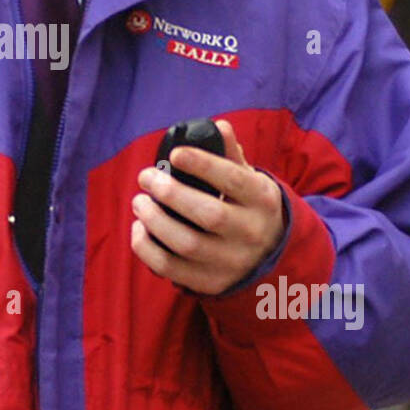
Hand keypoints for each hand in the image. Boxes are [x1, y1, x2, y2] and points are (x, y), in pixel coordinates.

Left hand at [129, 119, 285, 294]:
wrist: (270, 253)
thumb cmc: (249, 206)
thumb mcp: (250, 179)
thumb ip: (231, 155)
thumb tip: (218, 127)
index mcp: (262, 200)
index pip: (233, 180)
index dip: (202, 165)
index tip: (176, 154)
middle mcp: (251, 233)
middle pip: (208, 214)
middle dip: (170, 193)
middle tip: (146, 177)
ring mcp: (232, 262)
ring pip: (187, 243)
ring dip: (154, 220)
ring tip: (140, 202)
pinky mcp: (212, 282)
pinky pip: (172, 269)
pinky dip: (148, 249)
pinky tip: (139, 229)